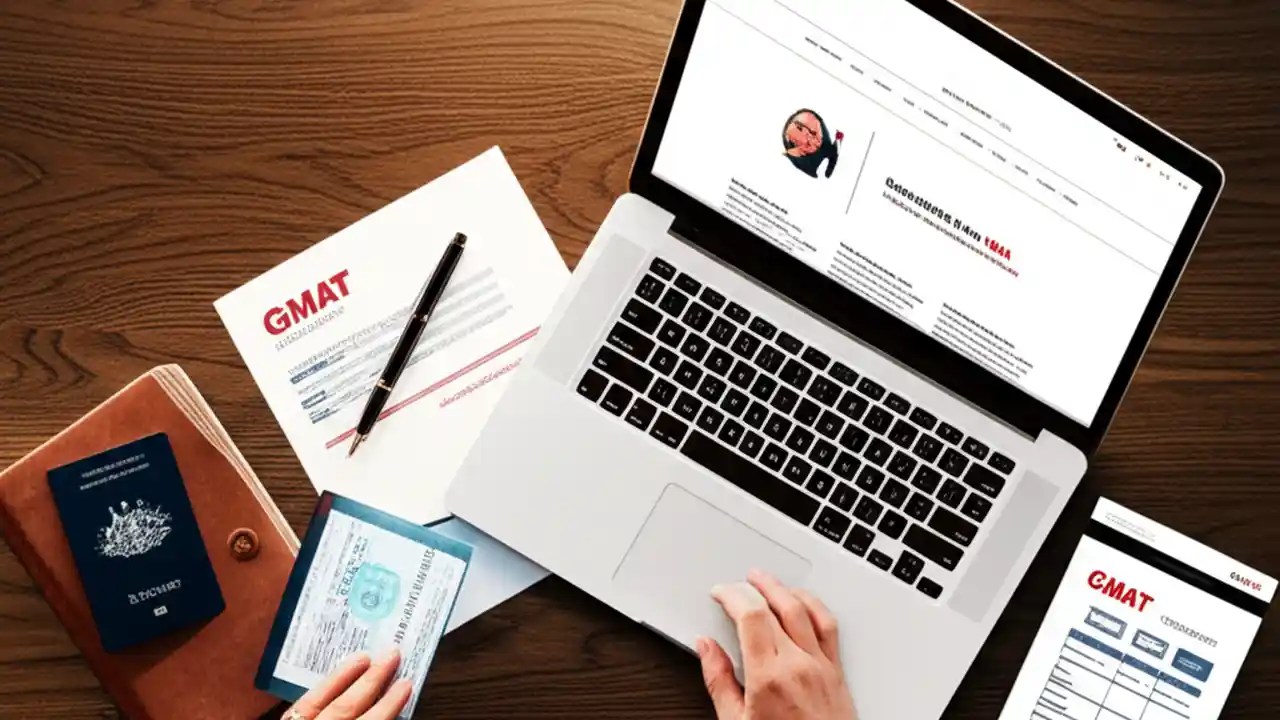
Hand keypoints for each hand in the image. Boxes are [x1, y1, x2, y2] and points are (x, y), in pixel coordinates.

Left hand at [282, 648, 412, 719]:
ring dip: (343, 677)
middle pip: (346, 706)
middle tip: (392, 654)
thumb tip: (386, 710)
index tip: (406, 683)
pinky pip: (299, 706)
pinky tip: (331, 678)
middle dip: (372, 680)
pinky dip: (318, 690)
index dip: (389, 703)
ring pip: (318, 700)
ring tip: (364, 657)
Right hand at [697, 569, 857, 719]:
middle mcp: (799, 665)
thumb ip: (719, 681)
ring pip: (805, 609)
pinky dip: (813, 605)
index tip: (720, 592)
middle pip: (776, 605)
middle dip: (753, 587)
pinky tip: (803, 601)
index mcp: (769, 676)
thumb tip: (707, 649)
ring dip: (783, 588)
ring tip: (766, 581)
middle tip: (738, 583)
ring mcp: (822, 666)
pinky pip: (829, 626)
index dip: (732, 594)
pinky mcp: (838, 672)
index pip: (750, 614)